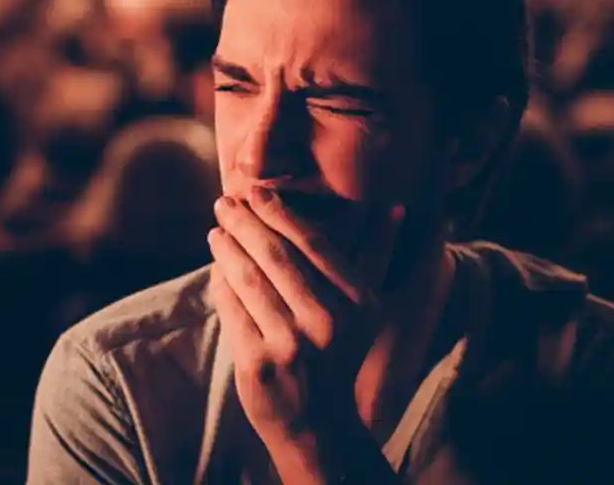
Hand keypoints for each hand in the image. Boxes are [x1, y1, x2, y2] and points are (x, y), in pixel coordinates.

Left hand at [208, 187, 381, 449]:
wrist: (320, 424)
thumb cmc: (341, 355)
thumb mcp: (369, 311)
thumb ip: (376, 256)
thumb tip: (396, 207)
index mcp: (358, 303)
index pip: (313, 243)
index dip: (281, 212)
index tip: (257, 190)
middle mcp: (328, 322)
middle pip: (276, 256)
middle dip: (245, 222)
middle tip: (224, 203)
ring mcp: (291, 345)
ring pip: (248, 279)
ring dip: (227, 248)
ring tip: (217, 231)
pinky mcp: (259, 364)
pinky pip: (232, 309)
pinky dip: (221, 282)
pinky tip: (217, 267)